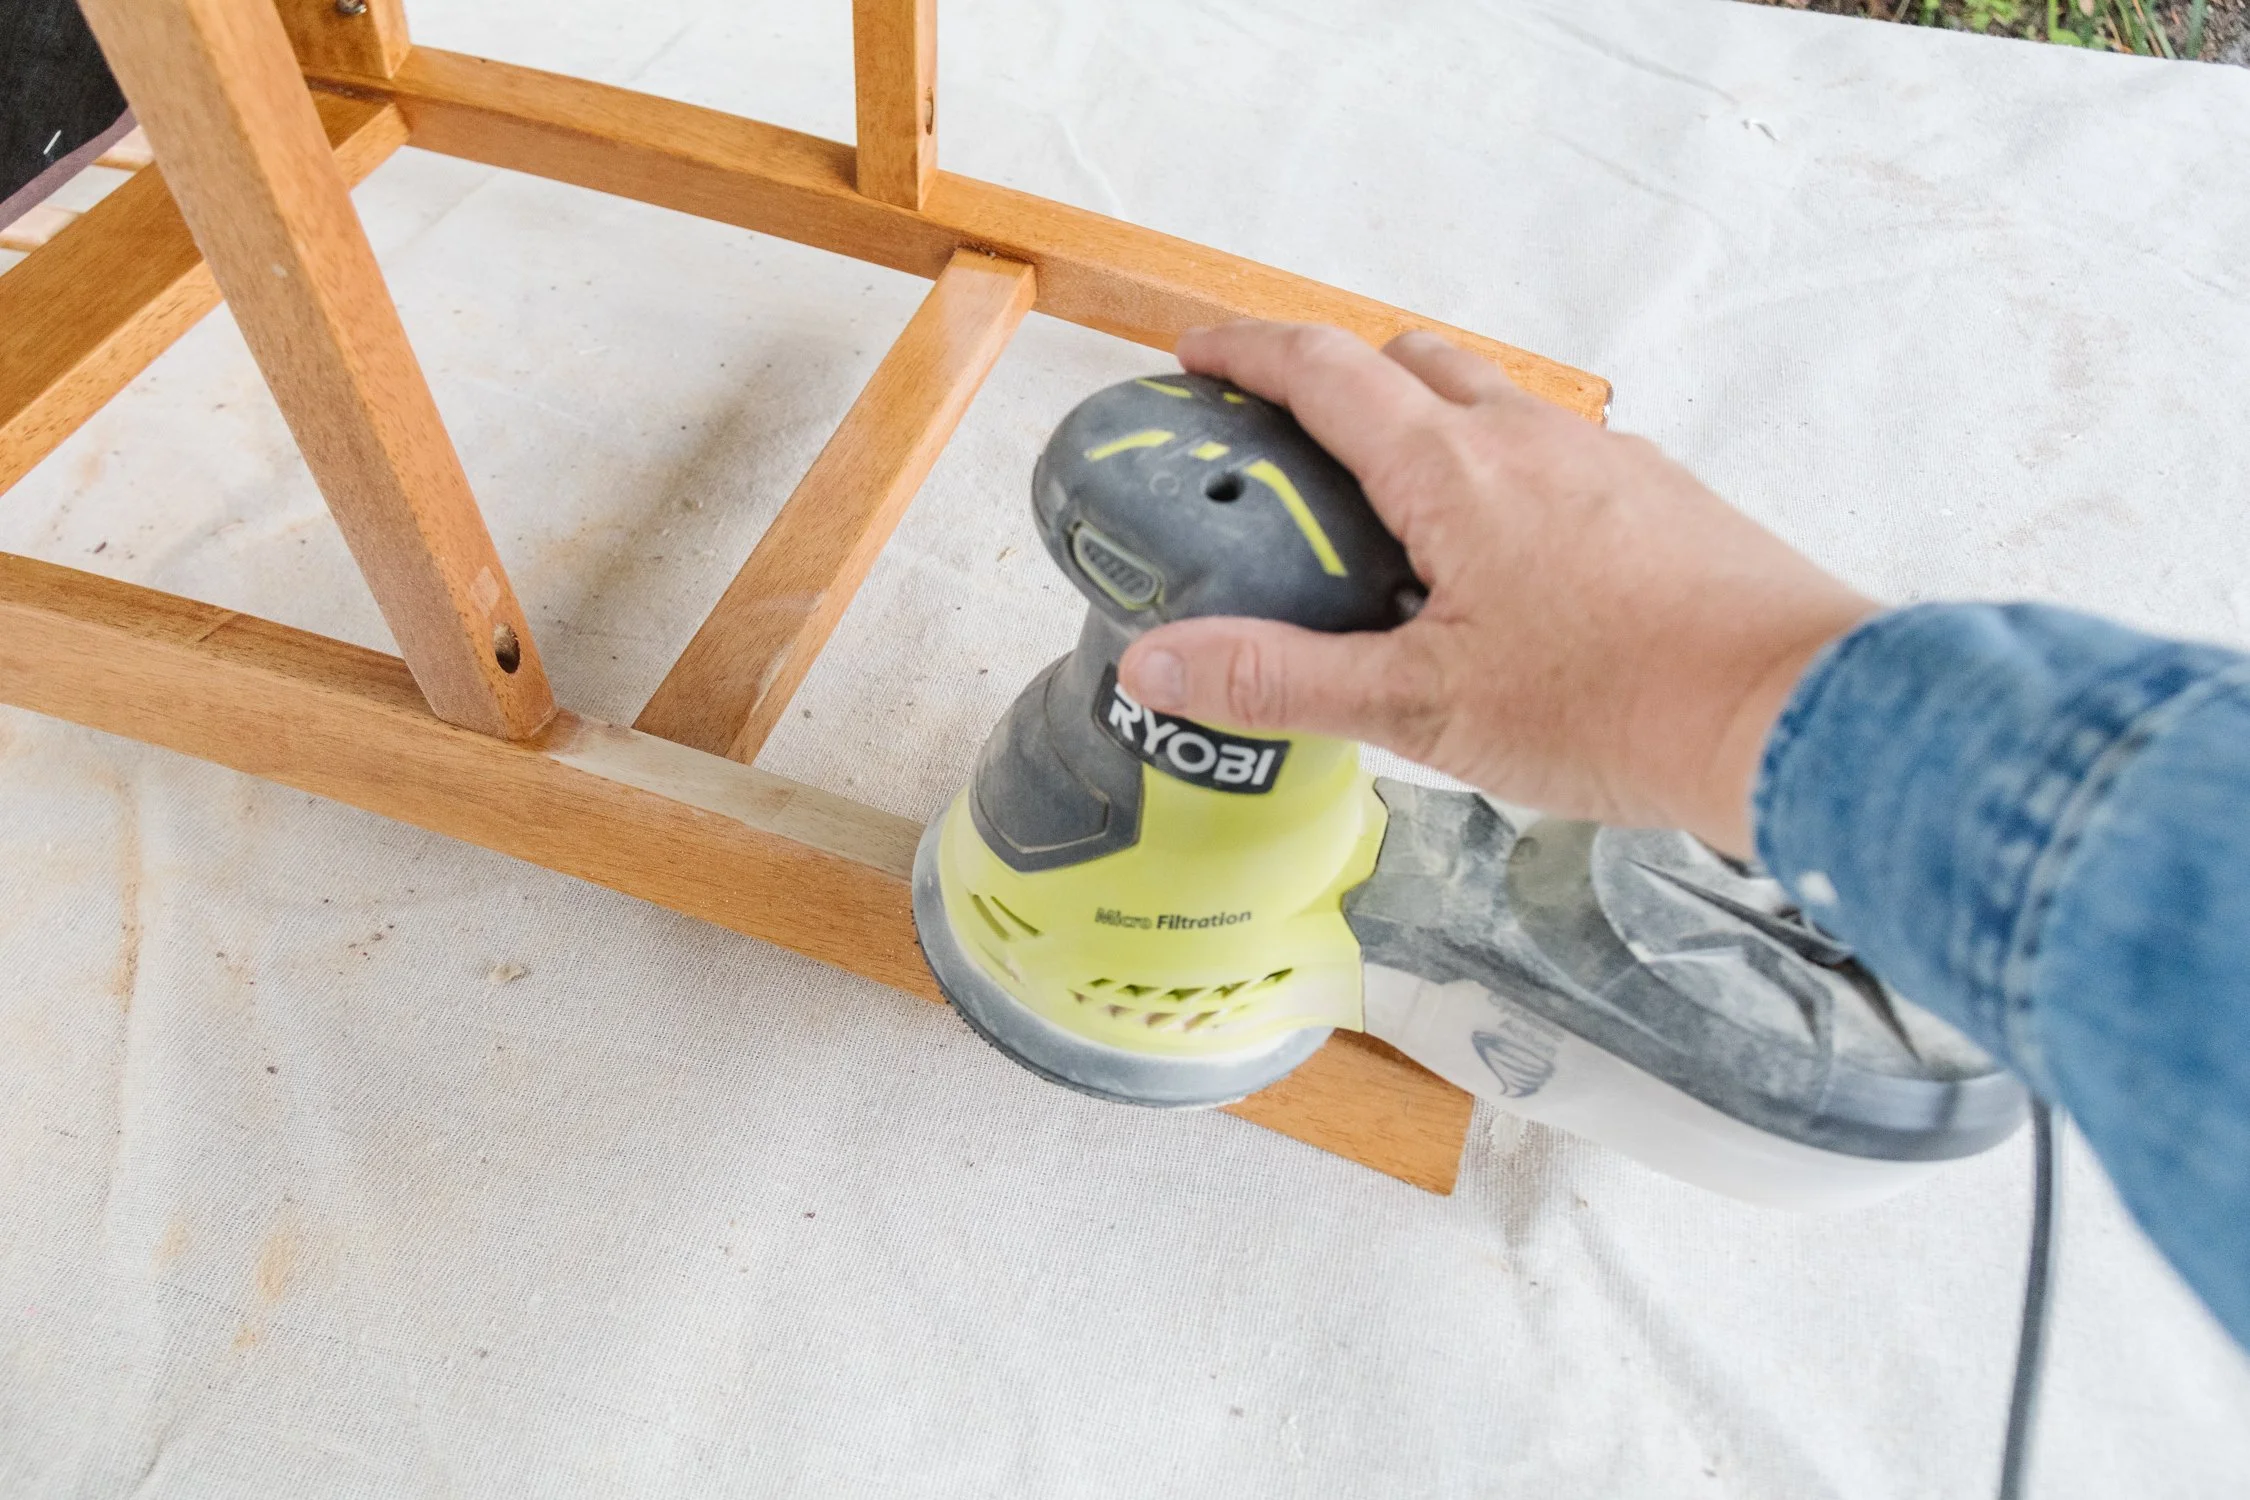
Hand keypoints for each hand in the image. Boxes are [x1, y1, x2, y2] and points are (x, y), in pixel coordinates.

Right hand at [1115, 321, 1877, 855]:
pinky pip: (1559, 455)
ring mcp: (1605, 460)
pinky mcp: (1663, 497)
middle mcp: (1529, 438)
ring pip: (1492, 404)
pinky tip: (1507, 569)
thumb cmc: (1614, 706)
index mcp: (1452, 469)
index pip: (1324, 369)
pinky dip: (1503, 474)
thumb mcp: (1421, 710)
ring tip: (1393, 519)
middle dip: (1336, 379)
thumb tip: (1156, 665)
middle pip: (1411, 360)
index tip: (1200, 355)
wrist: (1791, 715)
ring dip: (1426, 424)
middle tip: (1285, 443)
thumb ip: (1282, 680)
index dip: (1248, 352)